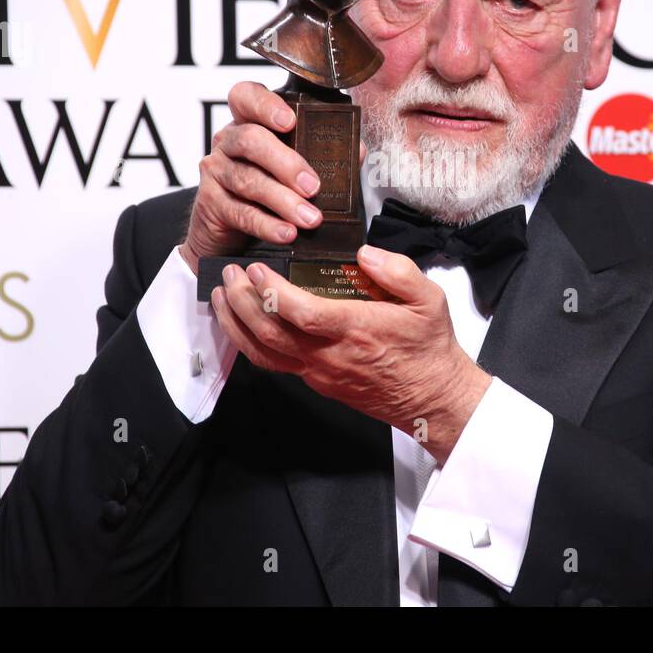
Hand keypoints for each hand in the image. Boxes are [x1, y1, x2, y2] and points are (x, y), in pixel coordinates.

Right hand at [181, 81, 365, 269]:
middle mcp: (228, 141)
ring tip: (310, 218)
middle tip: (313, 186)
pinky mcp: (210, 204)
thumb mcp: (290, 168)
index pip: (246, 96)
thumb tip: (356, 151)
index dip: (266, 104)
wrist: (227, 231)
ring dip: (284, 201)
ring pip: (248, 180)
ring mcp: (216, 171)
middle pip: (251, 140)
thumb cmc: (265, 191)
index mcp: (248, 122)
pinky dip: (267, 224)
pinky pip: (241, 213)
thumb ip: (320, 155)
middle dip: (286, 163)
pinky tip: (287, 232)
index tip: (291, 121)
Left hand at [209, 244, 492, 464]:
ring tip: (222, 296)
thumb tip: (366, 254)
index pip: (303, 314)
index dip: (274, 292)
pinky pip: (274, 363)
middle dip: (243, 302)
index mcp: (356, 330)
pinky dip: (249, 343)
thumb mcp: (430, 300)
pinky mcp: (316, 380)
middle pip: (271, 333)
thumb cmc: (428, 348)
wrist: (431, 398)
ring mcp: (320, 371)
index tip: (257, 268)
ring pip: (264, 353)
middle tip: (229, 275)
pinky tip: (241, 322)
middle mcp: (331, 355)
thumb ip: (400, 272)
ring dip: (236, 324)